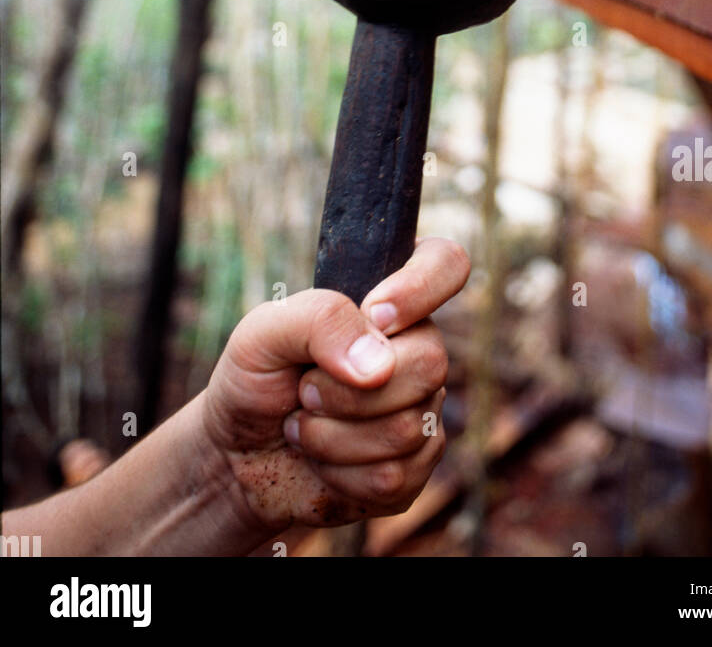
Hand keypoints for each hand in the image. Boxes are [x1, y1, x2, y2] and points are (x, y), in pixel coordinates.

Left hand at [202, 238, 469, 530]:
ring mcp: (420, 409)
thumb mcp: (262, 332)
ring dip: (334, 436)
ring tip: (304, 426)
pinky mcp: (413, 468)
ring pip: (410, 427)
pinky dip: (340, 473)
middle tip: (305, 390)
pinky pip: (395, 477)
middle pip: (431, 361)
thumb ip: (318, 321)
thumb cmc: (254, 379)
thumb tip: (378, 365)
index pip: (445, 263)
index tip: (374, 315)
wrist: (236, 457)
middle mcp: (414, 349)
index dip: (421, 288)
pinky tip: (321, 461)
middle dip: (349, 389)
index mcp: (386, 299)